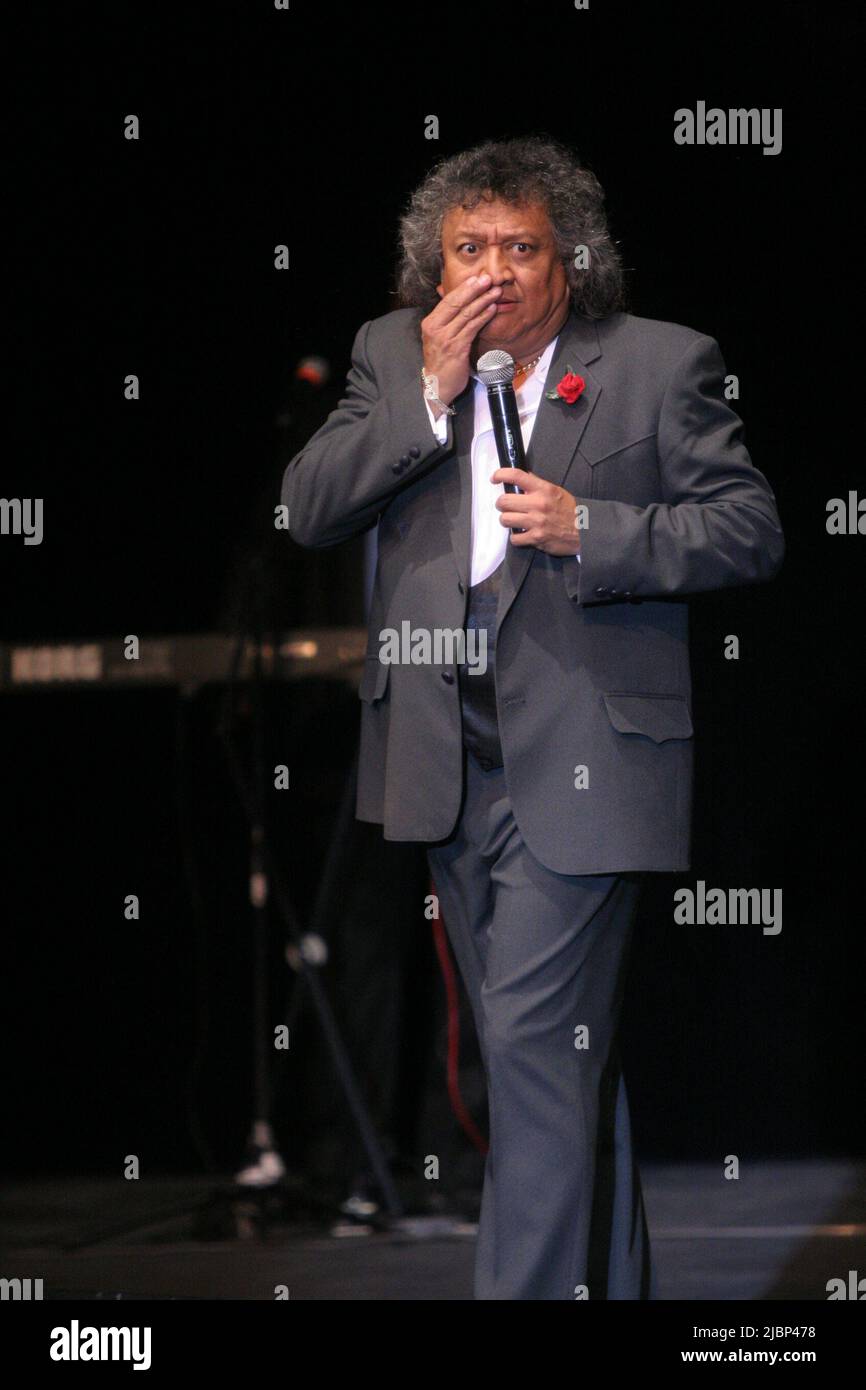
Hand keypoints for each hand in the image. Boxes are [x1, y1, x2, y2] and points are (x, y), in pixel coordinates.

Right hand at [420, 273, 502, 404]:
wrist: (437, 386)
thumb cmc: (441, 361)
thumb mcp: (439, 337)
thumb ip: (447, 320)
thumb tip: (459, 301)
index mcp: (430, 323)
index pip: (448, 300)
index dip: (463, 288)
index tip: (477, 277)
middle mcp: (435, 328)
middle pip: (456, 303)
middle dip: (474, 289)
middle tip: (488, 278)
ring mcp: (445, 338)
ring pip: (466, 314)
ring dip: (483, 301)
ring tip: (495, 292)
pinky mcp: (456, 348)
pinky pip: (472, 328)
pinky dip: (483, 317)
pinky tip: (492, 309)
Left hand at [491, 468, 582, 555]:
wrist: (586, 530)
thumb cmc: (570, 511)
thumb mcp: (556, 491)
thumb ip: (537, 485)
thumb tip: (521, 477)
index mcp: (543, 489)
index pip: (517, 476)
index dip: (501, 474)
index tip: (495, 478)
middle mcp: (538, 504)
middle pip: (504, 501)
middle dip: (502, 504)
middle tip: (508, 506)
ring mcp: (536, 522)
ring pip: (505, 520)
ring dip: (507, 520)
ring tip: (515, 520)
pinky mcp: (536, 538)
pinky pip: (514, 538)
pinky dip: (516, 537)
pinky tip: (522, 534)